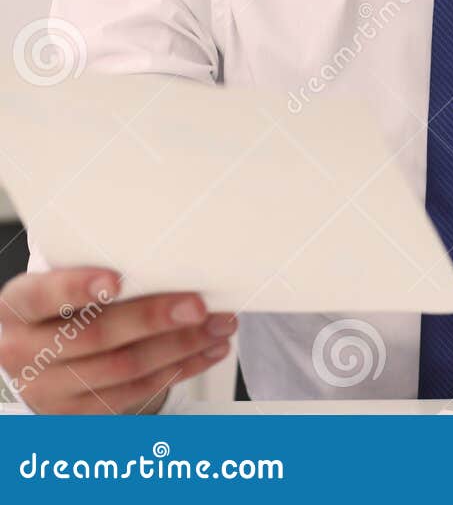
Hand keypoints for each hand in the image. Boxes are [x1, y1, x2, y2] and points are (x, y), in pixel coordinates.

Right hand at [0, 268, 236, 414]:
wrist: (42, 357)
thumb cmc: (66, 307)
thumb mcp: (65, 282)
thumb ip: (102, 271)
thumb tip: (172, 252)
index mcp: (17, 307)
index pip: (42, 296)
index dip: (77, 287)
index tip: (116, 280)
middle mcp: (22, 350)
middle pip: (95, 335)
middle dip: (153, 318)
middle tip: (198, 305)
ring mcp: (49, 387)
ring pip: (124, 367)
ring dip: (181, 345)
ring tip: (220, 324)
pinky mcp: (78, 412)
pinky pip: (137, 391)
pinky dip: (181, 368)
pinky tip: (209, 349)